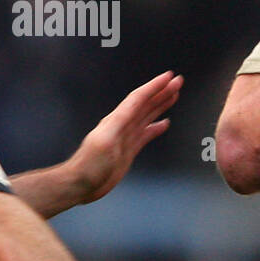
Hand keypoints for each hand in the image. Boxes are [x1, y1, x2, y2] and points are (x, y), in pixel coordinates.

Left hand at [69, 71, 183, 202]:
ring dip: (161, 104)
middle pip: (146, 103)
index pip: (139, 98)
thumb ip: (116, 126)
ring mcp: (126, 137)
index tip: (170, 76)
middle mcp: (123, 125)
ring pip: (148, 115)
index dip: (154, 86)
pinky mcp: (129, 149)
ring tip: (175, 95)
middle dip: (162, 91)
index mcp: (117, 120)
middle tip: (178, 81)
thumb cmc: (89, 164)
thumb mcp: (104, 142)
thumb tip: (129, 113)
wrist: (81, 184)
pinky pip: (146, 133)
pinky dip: (157, 127)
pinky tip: (165, 123)